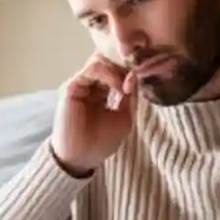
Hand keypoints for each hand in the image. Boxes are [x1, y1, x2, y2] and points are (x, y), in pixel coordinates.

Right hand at [50, 52, 138, 174]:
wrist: (81, 157)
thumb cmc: (101, 142)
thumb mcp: (124, 117)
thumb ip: (129, 96)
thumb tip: (134, 75)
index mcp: (102, 91)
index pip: (116, 70)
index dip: (130, 68)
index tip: (148, 70)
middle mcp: (90, 85)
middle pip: (107, 62)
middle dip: (124, 63)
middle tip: (140, 67)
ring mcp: (80, 84)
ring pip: (100, 62)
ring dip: (118, 69)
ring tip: (128, 84)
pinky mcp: (72, 87)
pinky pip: (92, 70)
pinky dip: (108, 74)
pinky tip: (119, 86)